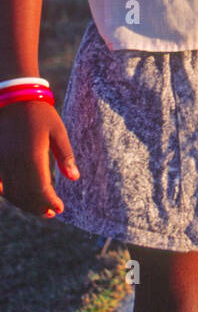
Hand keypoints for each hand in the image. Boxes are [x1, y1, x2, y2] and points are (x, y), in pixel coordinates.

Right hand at [0, 101, 79, 217]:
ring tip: (38, 209)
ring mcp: (2, 162)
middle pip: (26, 195)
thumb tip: (75, 178)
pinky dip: (9, 194)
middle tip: (51, 213)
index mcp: (33, 157)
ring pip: (12, 193)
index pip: (41, 190)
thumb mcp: (58, 131)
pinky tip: (18, 197)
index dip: (50, 202)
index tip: (60, 209)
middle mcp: (15, 163)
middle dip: (39, 208)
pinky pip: (0, 184)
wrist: (14, 97)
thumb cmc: (40, 113)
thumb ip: (66, 156)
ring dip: (25, 204)